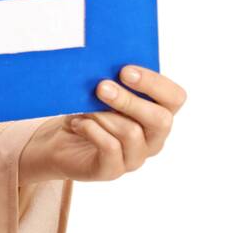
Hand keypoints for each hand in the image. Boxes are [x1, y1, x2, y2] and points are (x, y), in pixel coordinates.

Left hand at [18, 65, 185, 185]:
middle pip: (160, 119)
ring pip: (131, 133)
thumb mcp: (99, 93)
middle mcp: (153, 138)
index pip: (175, 98)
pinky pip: (111, 148)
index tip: (125, 70)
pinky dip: (92, 130)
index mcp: (157, 113)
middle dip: (129, 100)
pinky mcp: (113, 170)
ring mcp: (135, 157)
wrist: (58, 143)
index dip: (154, 83)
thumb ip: (112, 81)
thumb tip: (107, 63)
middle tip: (101, 86)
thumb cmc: (84, 111)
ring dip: (103, 115)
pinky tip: (76, 123)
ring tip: (82, 109)